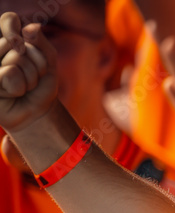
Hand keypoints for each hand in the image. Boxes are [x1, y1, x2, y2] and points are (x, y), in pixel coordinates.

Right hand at [0, 12, 57, 133]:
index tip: (21, 40)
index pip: (8, 20)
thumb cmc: (41, 84)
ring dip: (31, 77)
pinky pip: (9, 73)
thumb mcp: (48, 59)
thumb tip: (29, 28)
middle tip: (32, 75)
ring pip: (16, 59)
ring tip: (25, 85)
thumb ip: (40, 41)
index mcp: (10, 41)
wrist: (37, 112)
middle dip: (36, 63)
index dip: (12, 26)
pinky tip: (15, 92)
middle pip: (17, 43)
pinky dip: (20, 86)